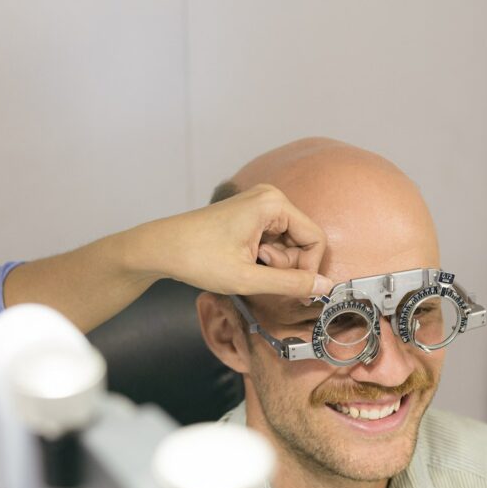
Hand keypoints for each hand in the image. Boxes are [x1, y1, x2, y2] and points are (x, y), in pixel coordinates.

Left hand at [129, 184, 333, 298]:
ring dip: (272, 263)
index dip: (308, 270)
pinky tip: (240, 260)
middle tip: (255, 272)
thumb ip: (290, 284)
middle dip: (285, 265)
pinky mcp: (249, 213)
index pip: (316, 239)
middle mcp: (270, 197)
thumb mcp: (248, 278)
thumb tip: (325, 287)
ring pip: (287, 243)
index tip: (292, 290)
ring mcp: (259, 204)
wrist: (161, 248)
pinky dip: (262, 256)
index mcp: (274, 204)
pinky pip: (272, 239)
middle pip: (302, 240)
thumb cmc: (198, 259)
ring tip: (244, 265)